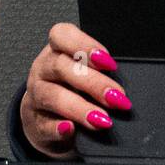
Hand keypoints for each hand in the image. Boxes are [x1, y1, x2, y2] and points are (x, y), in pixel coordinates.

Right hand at [20, 23, 130, 158]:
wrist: (48, 120)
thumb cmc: (74, 88)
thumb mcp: (85, 71)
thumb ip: (101, 69)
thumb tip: (129, 79)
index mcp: (56, 50)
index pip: (61, 35)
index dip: (85, 45)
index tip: (109, 62)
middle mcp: (42, 69)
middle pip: (61, 67)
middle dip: (93, 82)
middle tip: (117, 97)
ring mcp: (35, 97)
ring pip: (53, 96)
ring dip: (80, 108)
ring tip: (102, 120)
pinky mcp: (35, 123)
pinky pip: (44, 124)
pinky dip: (58, 128)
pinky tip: (71, 129)